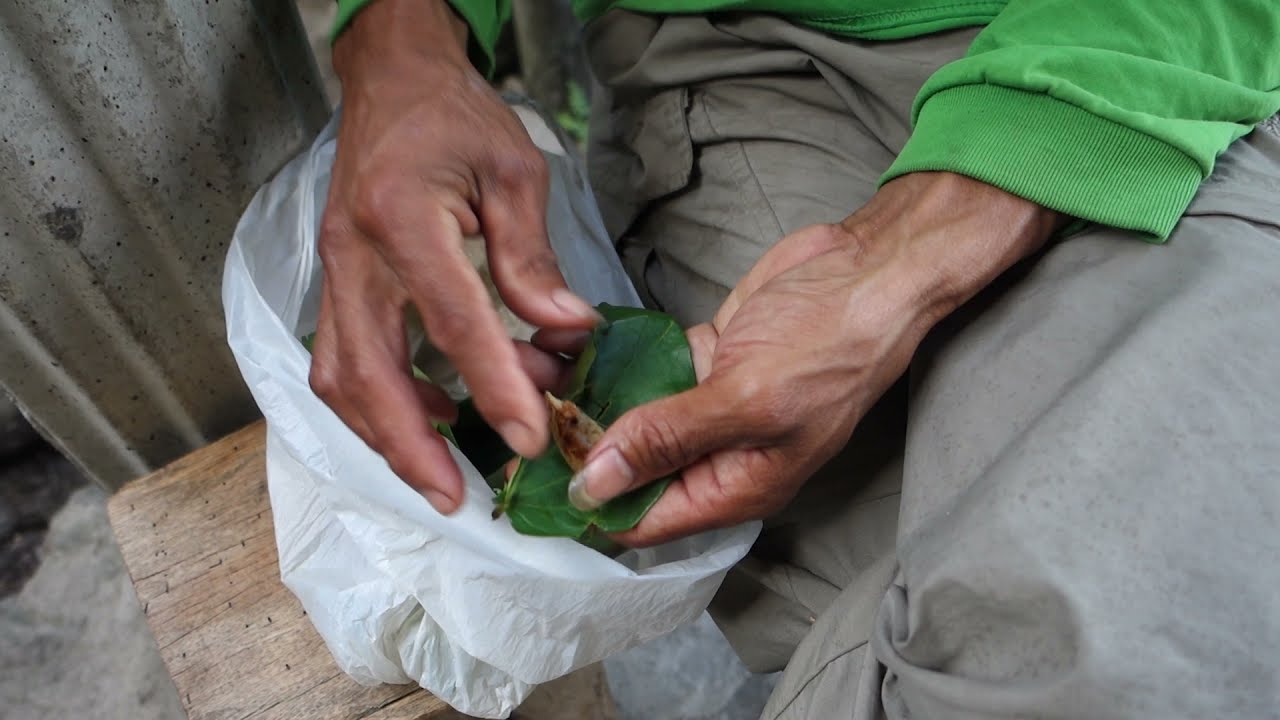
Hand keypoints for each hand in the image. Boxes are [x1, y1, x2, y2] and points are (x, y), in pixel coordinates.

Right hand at [309, 0, 599, 513]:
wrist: (391, 80)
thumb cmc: (454, 117)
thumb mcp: (513, 172)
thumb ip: (533, 258)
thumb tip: (564, 331)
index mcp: (403, 218)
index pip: (451, 322)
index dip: (491, 385)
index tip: (527, 435)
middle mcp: (355, 254)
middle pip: (366, 372)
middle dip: (408, 446)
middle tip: (454, 498)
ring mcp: (334, 271)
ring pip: (340, 376)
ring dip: (386, 436)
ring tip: (441, 474)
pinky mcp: (336, 282)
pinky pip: (341, 359)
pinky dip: (379, 403)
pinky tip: (432, 415)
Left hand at [567, 172, 1062, 545]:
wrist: (869, 268)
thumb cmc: (832, 343)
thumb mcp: (750, 398)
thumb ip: (670, 439)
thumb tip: (596, 484)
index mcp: (733, 486)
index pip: (641, 520)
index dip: (585, 502)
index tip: (527, 469)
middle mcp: (714, 454)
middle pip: (625, 468)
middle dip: (570, 441)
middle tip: (511, 402)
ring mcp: (705, 404)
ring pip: (627, 415)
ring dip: (580, 394)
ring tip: (523, 361)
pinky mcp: (701, 359)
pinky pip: (642, 370)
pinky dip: (607, 357)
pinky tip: (563, 338)